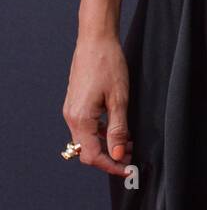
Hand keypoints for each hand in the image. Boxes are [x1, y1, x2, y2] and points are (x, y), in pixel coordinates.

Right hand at [63, 35, 132, 176]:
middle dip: (110, 157)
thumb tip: (119, 155)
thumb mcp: (119, 99)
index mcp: (80, 119)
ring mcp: (71, 110)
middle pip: (87, 151)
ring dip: (106, 145)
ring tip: (128, 142)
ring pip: (86, 140)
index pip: (93, 156)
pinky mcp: (75, 103)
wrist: (95, 39)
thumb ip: (118, 130)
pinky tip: (116, 127)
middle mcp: (71, 117)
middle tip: (131, 156)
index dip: (111, 166)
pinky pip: (85, 127)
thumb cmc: (108, 64)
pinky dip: (100, 133)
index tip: (127, 170)